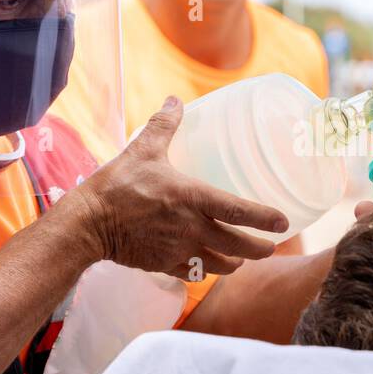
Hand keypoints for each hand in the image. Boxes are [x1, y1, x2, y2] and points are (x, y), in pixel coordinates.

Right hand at [70, 97, 288, 279]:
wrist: (88, 223)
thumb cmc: (117, 185)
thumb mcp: (143, 150)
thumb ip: (164, 125)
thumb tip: (175, 100)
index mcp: (192, 198)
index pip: (239, 211)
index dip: (265, 218)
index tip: (284, 222)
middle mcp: (193, 228)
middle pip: (239, 246)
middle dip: (259, 249)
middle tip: (270, 246)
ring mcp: (180, 250)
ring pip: (221, 265)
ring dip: (235, 262)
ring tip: (241, 258)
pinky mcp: (165, 265)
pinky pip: (195, 274)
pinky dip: (206, 271)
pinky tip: (208, 266)